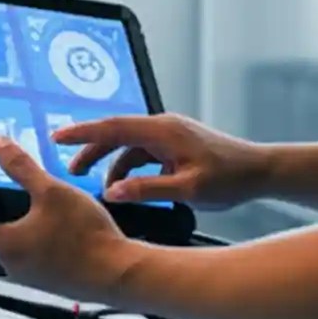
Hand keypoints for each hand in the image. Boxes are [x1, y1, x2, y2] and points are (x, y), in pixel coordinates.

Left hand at [0, 136, 143, 300]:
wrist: (118, 273)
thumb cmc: (81, 230)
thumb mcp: (51, 190)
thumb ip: (21, 166)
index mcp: (2, 244)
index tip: (6, 187)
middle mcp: (10, 267)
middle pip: (3, 234)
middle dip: (16, 215)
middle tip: (36, 195)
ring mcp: (32, 280)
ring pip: (25, 247)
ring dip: (35, 231)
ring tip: (56, 211)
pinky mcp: (53, 287)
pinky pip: (44, 261)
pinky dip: (51, 247)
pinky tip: (71, 234)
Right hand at [51, 113, 268, 209]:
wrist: (260, 172)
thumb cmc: (230, 178)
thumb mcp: (187, 189)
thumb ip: (147, 189)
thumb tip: (111, 191)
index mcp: (163, 130)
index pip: (113, 126)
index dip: (82, 132)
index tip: (57, 137)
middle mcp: (163, 127)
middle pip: (116, 133)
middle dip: (90, 149)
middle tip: (69, 169)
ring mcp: (170, 135)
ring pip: (129, 146)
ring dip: (111, 163)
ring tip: (96, 186)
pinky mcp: (176, 146)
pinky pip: (143, 153)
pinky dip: (129, 168)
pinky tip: (126, 187)